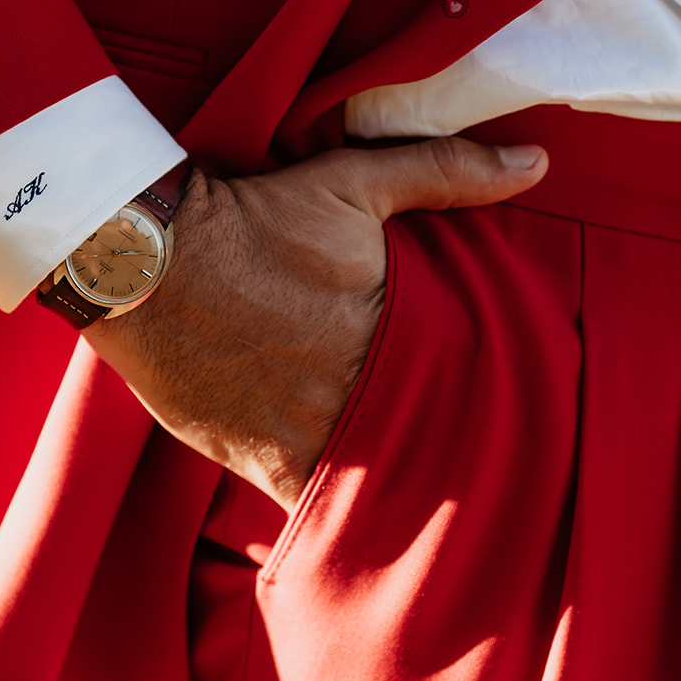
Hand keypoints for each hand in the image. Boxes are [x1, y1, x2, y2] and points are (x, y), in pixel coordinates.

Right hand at [83, 138, 547, 511]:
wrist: (145, 261)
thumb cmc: (253, 217)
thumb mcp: (353, 181)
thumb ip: (446, 173)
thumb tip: (536, 162)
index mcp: (391, 334)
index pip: (462, 385)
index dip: (484, 398)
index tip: (510, 412)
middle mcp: (353, 395)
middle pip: (422, 439)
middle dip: (443, 444)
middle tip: (474, 461)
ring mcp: (304, 437)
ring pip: (373, 480)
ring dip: (392, 479)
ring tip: (421, 491)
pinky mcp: (257, 463)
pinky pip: (310, 506)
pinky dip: (334, 509)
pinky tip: (356, 518)